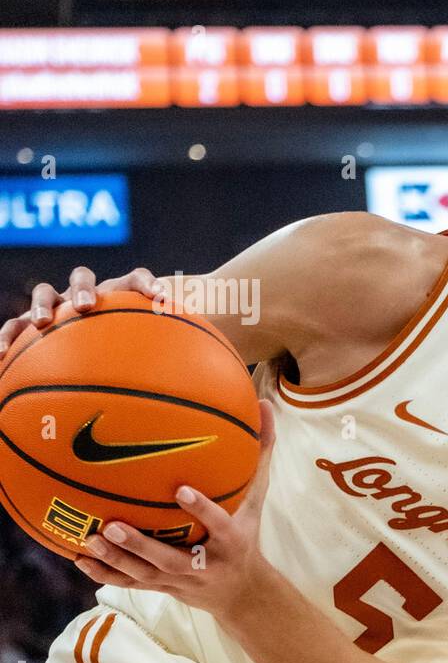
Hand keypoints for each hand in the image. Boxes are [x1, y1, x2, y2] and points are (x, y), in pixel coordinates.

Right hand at [0, 266, 166, 356]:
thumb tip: (212, 384)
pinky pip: (13, 327)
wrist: (95, 365)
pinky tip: (1, 356)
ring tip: (42, 323)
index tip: (161, 298)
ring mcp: (56, 307)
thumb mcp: (151, 358)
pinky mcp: (29, 326)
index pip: (135, 280)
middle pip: (84, 279)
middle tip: (87, 307)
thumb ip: (170, 358)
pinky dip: (6, 337)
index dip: (147, 284)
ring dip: (43, 304)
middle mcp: (86, 297)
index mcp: (118, 297)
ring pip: (45, 293)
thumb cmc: (126, 359)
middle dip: (85, 288)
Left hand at [73, 401, 276, 619]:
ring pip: (146, 574)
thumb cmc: (246, 533)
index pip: (219, 525)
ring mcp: (180, 580)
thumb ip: (260, 454)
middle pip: (171, 560)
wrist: (240, 590)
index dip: (201, 510)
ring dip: (117, 560)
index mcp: (232, 541)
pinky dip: (105, 574)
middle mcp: (206, 564)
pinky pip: (131, 584)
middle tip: (113, 526)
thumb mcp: (257, 499)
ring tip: (91, 539)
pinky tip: (80, 558)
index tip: (181, 489)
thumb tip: (264, 403)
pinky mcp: (162, 588)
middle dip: (141, 547)